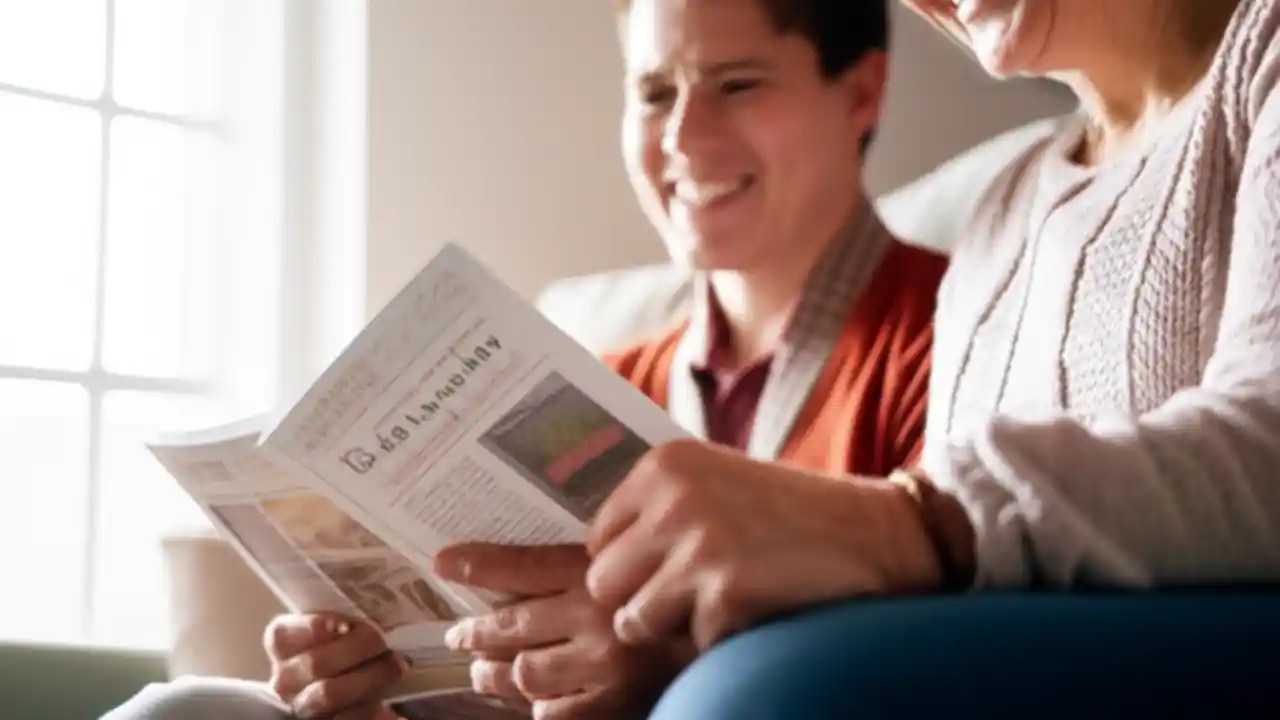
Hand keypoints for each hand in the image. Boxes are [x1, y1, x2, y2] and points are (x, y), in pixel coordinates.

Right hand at [264, 613, 406, 718]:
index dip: (309, 627)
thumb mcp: (347, 626)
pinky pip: (350, 719)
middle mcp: (288, 679)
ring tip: (399, 665)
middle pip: (314, 663)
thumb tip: (393, 586)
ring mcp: (306, 707)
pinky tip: (396, 706)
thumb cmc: (354, 646)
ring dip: (370, 677)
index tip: (343, 622)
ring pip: (327, 694)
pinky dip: (376, 712)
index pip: (281, 635)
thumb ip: (352, 612)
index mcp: (286, 647)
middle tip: (384, 639)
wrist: (354, 694)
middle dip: (356, 648)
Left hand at [435, 543, 691, 719]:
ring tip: (481, 673)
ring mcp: (600, 668)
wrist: (741, 648)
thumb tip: (553, 560)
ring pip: (520, 673)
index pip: (523, 565)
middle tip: (458, 634)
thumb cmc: (693, 598)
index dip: (478, 564)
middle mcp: (595, 617)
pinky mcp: (609, 708)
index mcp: (604, 572)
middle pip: (511, 625)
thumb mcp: (653, 560)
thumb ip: (609, 557)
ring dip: (493, 675)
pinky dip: (538, 708)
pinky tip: (534, 700)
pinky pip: (550, 714)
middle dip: (476, 631)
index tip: (444, 562)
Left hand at [586, 439, 942, 650]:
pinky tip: (758, 605)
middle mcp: (671, 497)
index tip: (674, 563)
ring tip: (729, 594)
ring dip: (675, 624)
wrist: (879, 534)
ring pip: (631, 621)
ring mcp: (697, 545)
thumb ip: (654, 507)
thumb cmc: (788, 516)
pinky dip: (719, 638)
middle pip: (602, 582)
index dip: (633, 564)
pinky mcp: (724, 592)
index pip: (596, 537)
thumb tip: (586, 555)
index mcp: (662, 464)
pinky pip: (687, 643)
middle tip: (700, 587)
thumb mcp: (713, 484)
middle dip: (642, 599)